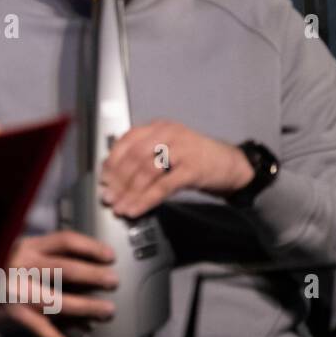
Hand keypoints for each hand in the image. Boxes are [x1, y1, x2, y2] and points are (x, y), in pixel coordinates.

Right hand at [0, 230, 117, 336]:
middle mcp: (21, 263)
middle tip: (113, 282)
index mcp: (26, 245)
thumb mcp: (16, 250)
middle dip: (95, 276)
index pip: (64, 240)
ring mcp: (15, 288)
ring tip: (106, 311)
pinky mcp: (10, 310)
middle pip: (66, 269)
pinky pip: (36, 326)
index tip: (110, 256)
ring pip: (57, 299)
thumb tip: (83, 262)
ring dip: (86, 307)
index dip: (91, 247)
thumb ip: (41, 253)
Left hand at [100, 120, 253, 218]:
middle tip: (108, 198)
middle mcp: (168, 133)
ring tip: (120, 207)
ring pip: (146, 172)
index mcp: (158, 127)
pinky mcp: (192, 169)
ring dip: (129, 193)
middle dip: (117, 181)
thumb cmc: (194, 158)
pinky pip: (163, 186)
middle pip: (133, 157)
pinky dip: (145, 200)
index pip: (126, 141)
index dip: (111, 162)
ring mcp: (181, 149)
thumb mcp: (167, 149)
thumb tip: (113, 177)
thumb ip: (144, 157)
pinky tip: (136, 209)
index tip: (103, 180)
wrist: (232, 165)